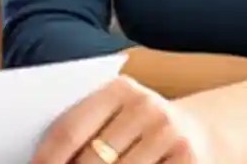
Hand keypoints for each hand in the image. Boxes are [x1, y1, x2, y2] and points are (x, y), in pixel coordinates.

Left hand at [32, 76, 217, 163]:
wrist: (204, 133)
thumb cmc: (141, 129)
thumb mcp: (117, 116)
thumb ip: (85, 130)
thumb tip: (42, 162)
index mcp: (119, 89)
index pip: (69, 130)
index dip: (47, 159)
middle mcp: (147, 108)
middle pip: (92, 160)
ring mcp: (170, 136)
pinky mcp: (189, 160)